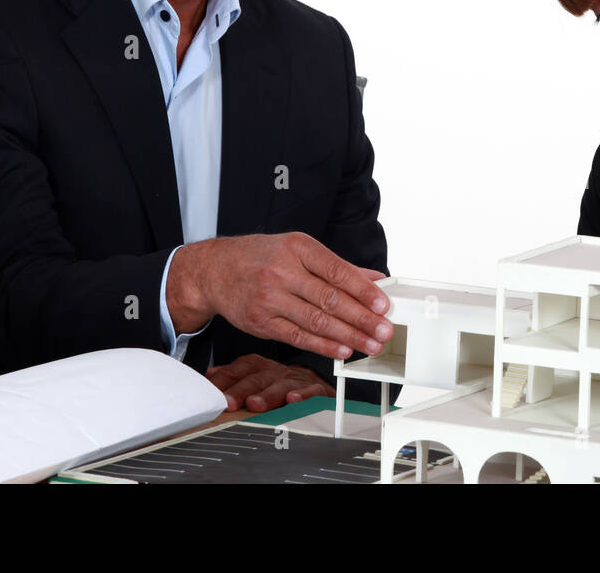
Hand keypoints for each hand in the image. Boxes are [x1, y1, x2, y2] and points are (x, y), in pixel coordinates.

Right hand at [167, 231, 391, 360]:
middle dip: (362, 318)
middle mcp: (283, 272)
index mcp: (298, 248)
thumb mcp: (298, 250)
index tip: (383, 305)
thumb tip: (375, 279)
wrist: (214, 270)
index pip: (337, 271)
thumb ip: (338, 266)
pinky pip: (298, 337)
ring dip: (348, 336)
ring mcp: (270, 298)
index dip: (363, 290)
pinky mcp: (261, 322)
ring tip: (370, 345)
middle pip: (329, 299)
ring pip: (315, 321)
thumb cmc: (261, 257)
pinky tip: (342, 350)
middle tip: (384, 331)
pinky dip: (323, 345)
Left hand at [206, 353, 334, 411]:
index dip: (225, 381)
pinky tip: (294, 400)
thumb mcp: (253, 376)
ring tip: (256, 404)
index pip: (238, 370)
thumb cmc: (277, 382)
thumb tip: (208, 376)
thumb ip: (231, 376)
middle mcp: (275, 371)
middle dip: (242, 390)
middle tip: (230, 402)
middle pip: (257, 379)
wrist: (313, 382)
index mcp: (259, 367)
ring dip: (268, 395)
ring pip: (281, 385)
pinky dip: (304, 395)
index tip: (213, 393)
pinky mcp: (317, 389)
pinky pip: (312, 391)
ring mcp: (296, 379)